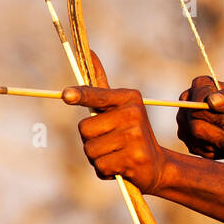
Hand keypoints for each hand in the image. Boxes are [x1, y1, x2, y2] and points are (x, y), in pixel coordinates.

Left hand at [62, 52, 166, 192]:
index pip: (98, 96)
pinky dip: (105, 171)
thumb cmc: (130, 135)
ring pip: (90, 149)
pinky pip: (100, 166)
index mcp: (129, 98)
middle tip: (111, 142)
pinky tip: (120, 167)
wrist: (157, 166)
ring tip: (116, 154)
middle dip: (91, 140)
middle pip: (84, 128)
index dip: (81, 95)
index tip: (66, 94)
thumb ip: (101, 87)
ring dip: (97, 157)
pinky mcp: (134, 158)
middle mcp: (134, 113)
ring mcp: (135, 136)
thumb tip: (90, 52)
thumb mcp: (119, 109)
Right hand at [176, 75, 223, 163]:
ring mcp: (185, 123)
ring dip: (223, 146)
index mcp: (201, 86)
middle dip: (221, 137)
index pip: (200, 101)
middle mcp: (187, 103)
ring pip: (200, 141)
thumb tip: (212, 101)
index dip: (217, 117)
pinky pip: (202, 151)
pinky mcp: (189, 141)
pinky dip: (220, 151)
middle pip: (197, 126)